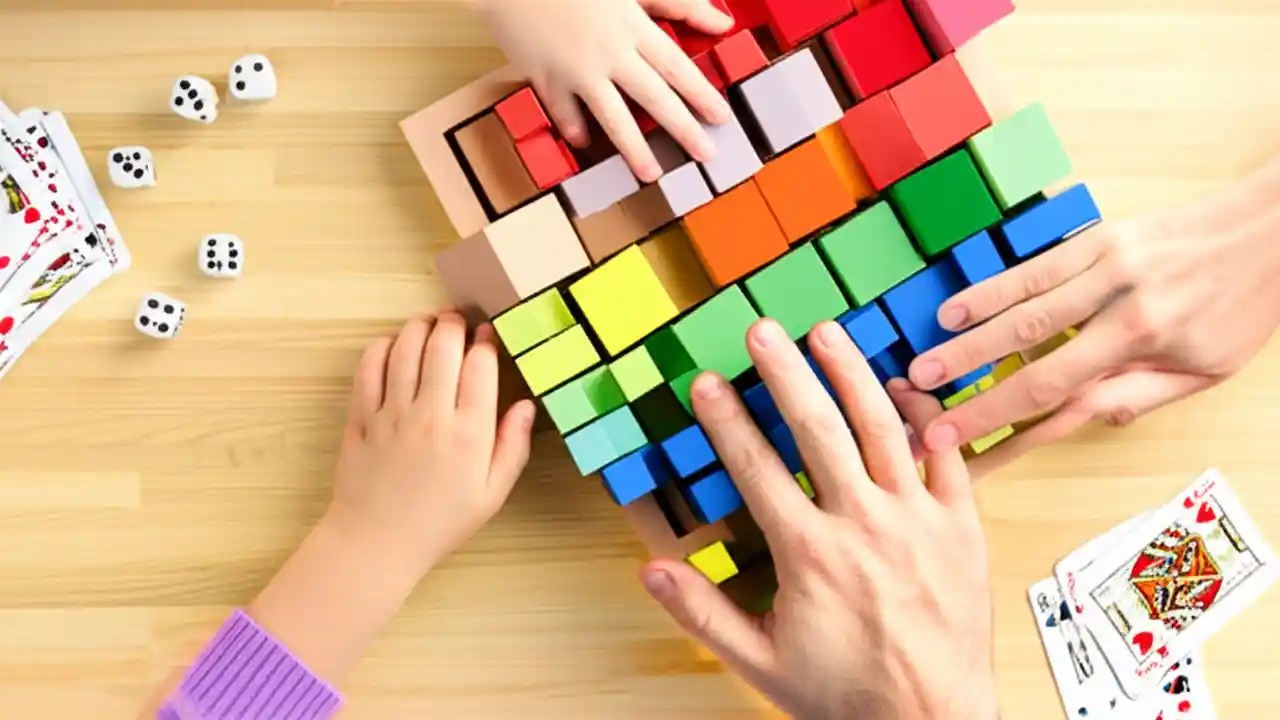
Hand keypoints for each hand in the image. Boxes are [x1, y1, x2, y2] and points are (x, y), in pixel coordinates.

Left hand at [326, 313, 535, 580]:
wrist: (376, 543)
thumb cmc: (439, 523)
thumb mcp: (491, 495)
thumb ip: (513, 447)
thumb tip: (526, 406)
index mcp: (469, 434)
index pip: (480, 366)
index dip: (486, 342)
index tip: (488, 336)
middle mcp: (431, 416)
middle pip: (443, 346)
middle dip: (454, 324)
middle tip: (458, 321)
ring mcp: (392, 414)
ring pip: (405, 348)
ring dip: (419, 327)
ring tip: (429, 324)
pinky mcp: (361, 417)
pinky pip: (369, 368)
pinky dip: (382, 347)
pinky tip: (393, 346)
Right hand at [475, 0, 734, 181]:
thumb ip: (677, 2)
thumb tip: (721, 24)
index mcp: (631, 26)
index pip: (676, 67)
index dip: (701, 94)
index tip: (722, 118)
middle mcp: (609, 53)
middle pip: (653, 96)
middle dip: (682, 128)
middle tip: (705, 154)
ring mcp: (575, 69)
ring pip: (611, 115)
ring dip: (634, 148)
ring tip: (651, 173)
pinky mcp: (544, 76)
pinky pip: (563, 111)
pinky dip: (574, 128)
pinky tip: (584, 142)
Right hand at [640, 319, 996, 719]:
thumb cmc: (848, 695)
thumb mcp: (761, 662)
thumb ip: (703, 613)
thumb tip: (653, 572)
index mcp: (811, 554)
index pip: (757, 468)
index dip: (727, 420)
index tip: (707, 383)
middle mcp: (864, 525)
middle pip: (818, 429)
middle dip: (785, 373)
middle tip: (762, 331)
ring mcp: (918, 520)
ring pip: (882, 427)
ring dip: (851, 373)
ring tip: (827, 332)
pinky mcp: (962, 526)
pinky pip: (946, 455)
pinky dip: (926, 415)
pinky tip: (903, 386)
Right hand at [905, 163, 1279, 474]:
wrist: (1272, 230)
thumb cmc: (1242, 307)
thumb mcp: (1207, 370)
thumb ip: (1139, 394)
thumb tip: (1077, 417)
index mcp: (1141, 337)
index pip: (1049, 385)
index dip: (992, 413)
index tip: (949, 434)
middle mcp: (1116, 296)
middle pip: (1021, 338)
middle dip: (963, 367)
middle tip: (915, 388)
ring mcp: (1104, 260)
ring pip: (1021, 297)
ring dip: (966, 326)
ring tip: (923, 351)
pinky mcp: (1099, 236)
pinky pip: (1036, 264)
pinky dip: (994, 286)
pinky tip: (959, 304)